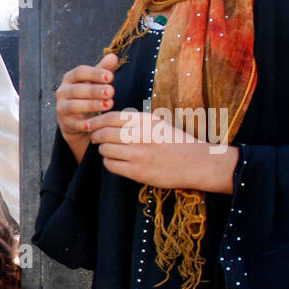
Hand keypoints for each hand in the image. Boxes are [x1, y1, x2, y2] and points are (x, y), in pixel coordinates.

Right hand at [56, 54, 118, 160]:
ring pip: (74, 106)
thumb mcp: (94, 81)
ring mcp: (61, 108)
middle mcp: (62, 92)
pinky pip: (75, 124)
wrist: (74, 119)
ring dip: (91, 105)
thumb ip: (103, 70)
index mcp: (70, 78)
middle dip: (94, 90)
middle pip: (77, 89)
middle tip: (111, 91)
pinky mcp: (65, 123)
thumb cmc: (87, 95)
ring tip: (109, 104)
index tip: (111, 76)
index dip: (95, 74)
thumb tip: (113, 57)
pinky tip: (98, 122)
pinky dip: (86, 124)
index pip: (80, 72)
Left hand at [89, 110, 236, 192]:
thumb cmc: (176, 143)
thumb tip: (107, 122)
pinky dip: (109, 162)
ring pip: (105, 150)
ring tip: (109, 150)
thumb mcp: (158, 124)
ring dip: (103, 150)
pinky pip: (111, 165)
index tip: (91, 124)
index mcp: (147, 121)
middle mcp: (141, 135)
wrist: (197, 163)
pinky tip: (115, 161)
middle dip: (96, 136)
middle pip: (104, 133)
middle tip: (95, 138)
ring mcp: (139, 154)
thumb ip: (136, 122)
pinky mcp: (137, 172)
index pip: (111, 117)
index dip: (97, 121)